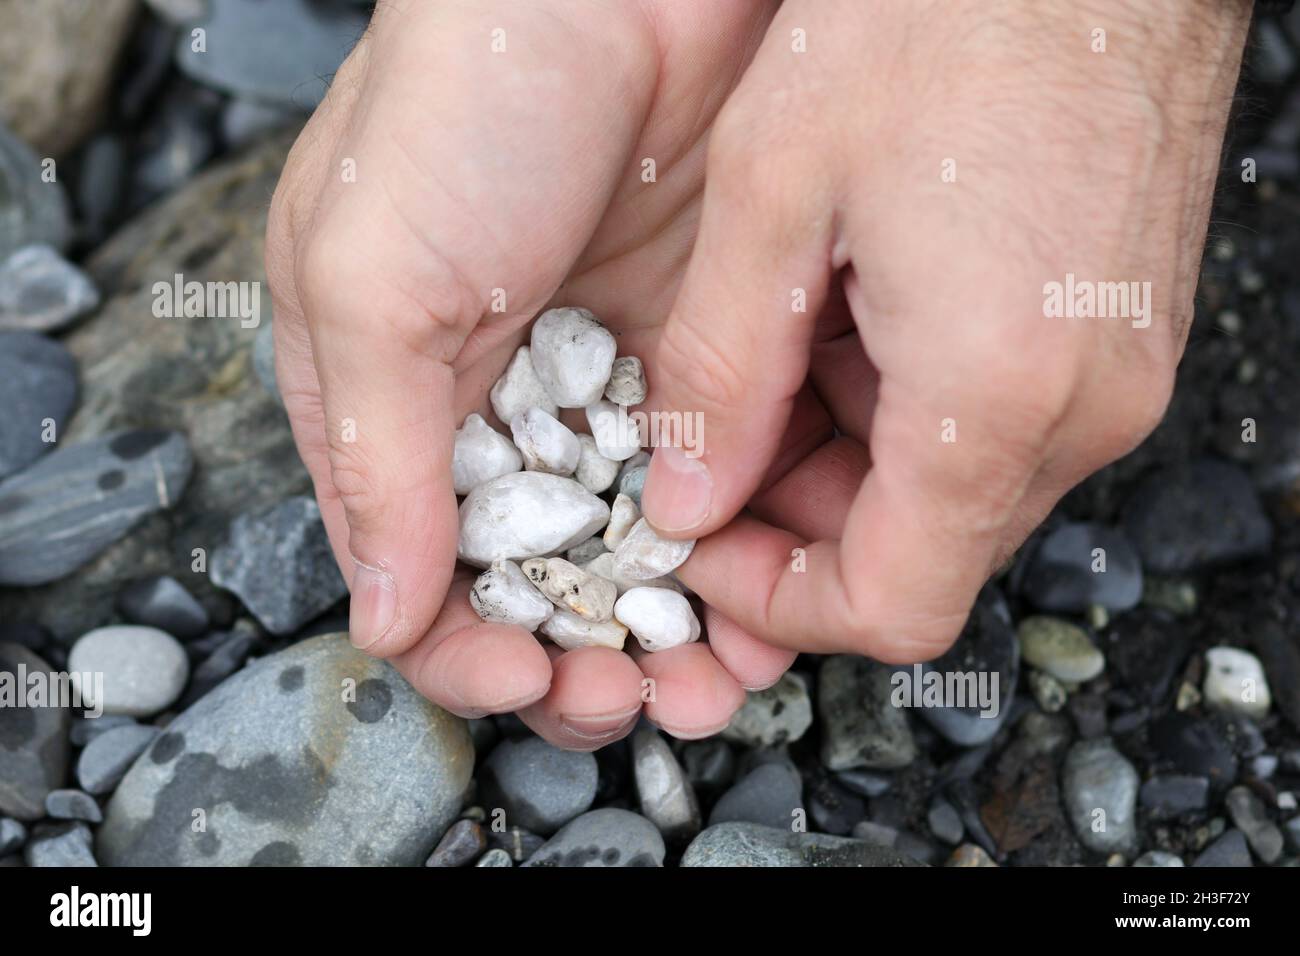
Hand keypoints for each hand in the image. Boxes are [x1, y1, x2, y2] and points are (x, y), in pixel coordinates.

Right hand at [265, 0, 794, 747]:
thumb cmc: (466, 98)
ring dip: (674, 631)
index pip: (419, 563)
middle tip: (636, 701)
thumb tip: (382, 619)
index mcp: (394, 396)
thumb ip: (375, 454)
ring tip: (713, 684)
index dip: (467, 640)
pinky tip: (765, 604)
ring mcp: (613, 386)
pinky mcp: (712, 359)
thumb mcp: (371, 273)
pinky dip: (742, 556)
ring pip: (641, 552)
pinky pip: (724, 488)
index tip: (527, 675)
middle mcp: (504, 405)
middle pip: (540, 578)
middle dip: (586, 655)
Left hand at [643, 0, 1250, 660]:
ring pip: (956, 494)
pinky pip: (998, 428)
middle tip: (720, 441)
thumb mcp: (776, 192)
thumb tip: (690, 499)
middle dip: (801, 524)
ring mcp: (1114, 373)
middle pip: (924, 554)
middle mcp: (1084, 409)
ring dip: (849, 460)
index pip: (892, 605)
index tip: (708, 555)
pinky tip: (854, 316)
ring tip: (782, 351)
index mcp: (996, 392)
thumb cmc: (945, 10)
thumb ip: (722, 372)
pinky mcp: (1117, 335)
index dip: (780, 605)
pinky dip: (907, 411)